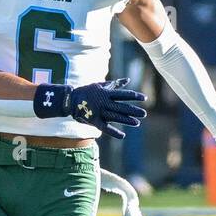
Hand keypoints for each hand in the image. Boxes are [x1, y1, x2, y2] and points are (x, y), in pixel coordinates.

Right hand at [33, 79, 147, 138]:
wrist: (70, 100)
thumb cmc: (88, 91)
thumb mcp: (101, 85)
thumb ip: (115, 84)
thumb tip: (128, 80)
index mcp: (106, 93)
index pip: (123, 94)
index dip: (134, 96)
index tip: (144, 98)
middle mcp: (104, 102)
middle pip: (121, 106)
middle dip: (133, 110)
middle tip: (144, 114)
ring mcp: (99, 111)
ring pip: (115, 117)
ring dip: (126, 120)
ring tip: (137, 123)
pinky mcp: (94, 120)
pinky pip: (105, 127)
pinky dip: (114, 132)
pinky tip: (122, 136)